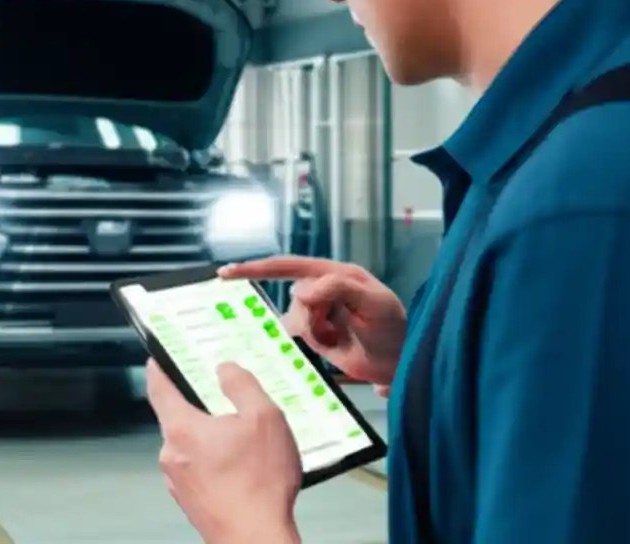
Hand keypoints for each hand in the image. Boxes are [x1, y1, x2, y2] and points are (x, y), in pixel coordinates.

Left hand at [145, 360, 302, 543]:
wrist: (255, 538)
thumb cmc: (259, 482)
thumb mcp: (264, 417)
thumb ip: (242, 385)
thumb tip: (225, 369)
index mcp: (182, 428)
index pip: (158, 387)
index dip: (159, 368)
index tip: (158, 358)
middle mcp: (171, 454)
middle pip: (177, 417)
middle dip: (198, 405)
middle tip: (223, 397)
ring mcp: (178, 481)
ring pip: (190, 445)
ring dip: (210, 437)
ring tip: (244, 438)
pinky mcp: (190, 500)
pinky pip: (198, 468)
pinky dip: (214, 461)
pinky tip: (242, 466)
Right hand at [220, 256, 406, 385]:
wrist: (402, 364)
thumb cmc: (395, 329)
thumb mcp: (373, 303)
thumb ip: (338, 288)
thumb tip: (299, 290)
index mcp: (336, 273)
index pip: (289, 266)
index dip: (257, 268)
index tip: (227, 272)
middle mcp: (324, 289)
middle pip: (293, 297)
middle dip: (311, 316)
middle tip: (337, 330)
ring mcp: (320, 312)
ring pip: (293, 319)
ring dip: (313, 331)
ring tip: (341, 338)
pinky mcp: (317, 335)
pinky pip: (298, 334)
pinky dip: (312, 340)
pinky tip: (335, 343)